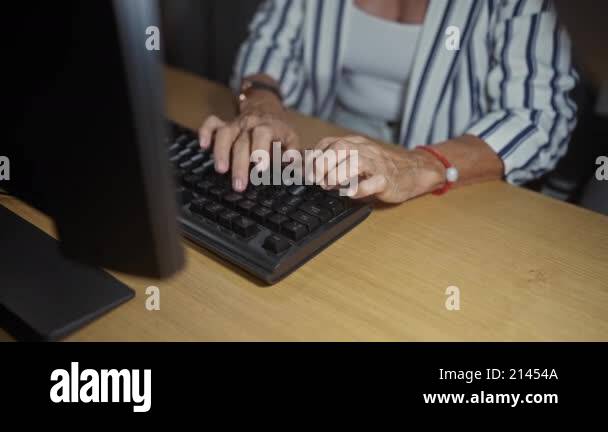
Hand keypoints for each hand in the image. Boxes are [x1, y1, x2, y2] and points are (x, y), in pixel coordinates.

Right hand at [198, 95, 298, 191]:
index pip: (262, 135)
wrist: (266, 107)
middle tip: (239, 185)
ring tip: (220, 169)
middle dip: (240, 165)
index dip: (260, 150)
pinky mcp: (223, 124)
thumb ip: (293, 152)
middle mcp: (250, 124)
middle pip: (242, 142)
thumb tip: (290, 162)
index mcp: (268, 126)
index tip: (260, 168)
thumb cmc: (279, 130)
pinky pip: (211, 124)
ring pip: (225, 134)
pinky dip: (205, 132)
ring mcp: (235, 124)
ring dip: (220, 151)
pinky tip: (203, 145)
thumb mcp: (292, 138)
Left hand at [309, 135, 444, 202]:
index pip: (329, 143)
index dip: (314, 156)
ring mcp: (377, 164)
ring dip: (338, 174)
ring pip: (355, 162)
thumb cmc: (382, 167)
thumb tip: (309, 169)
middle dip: (322, 163)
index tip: (304, 171)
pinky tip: (350, 193)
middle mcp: (365, 150)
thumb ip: (336, 161)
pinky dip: (360, 187)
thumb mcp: (357, 158)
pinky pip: (374, 181)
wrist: (415, 170)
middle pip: (340, 148)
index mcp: (355, 144)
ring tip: (328, 185)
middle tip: (314, 180)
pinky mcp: (387, 179)